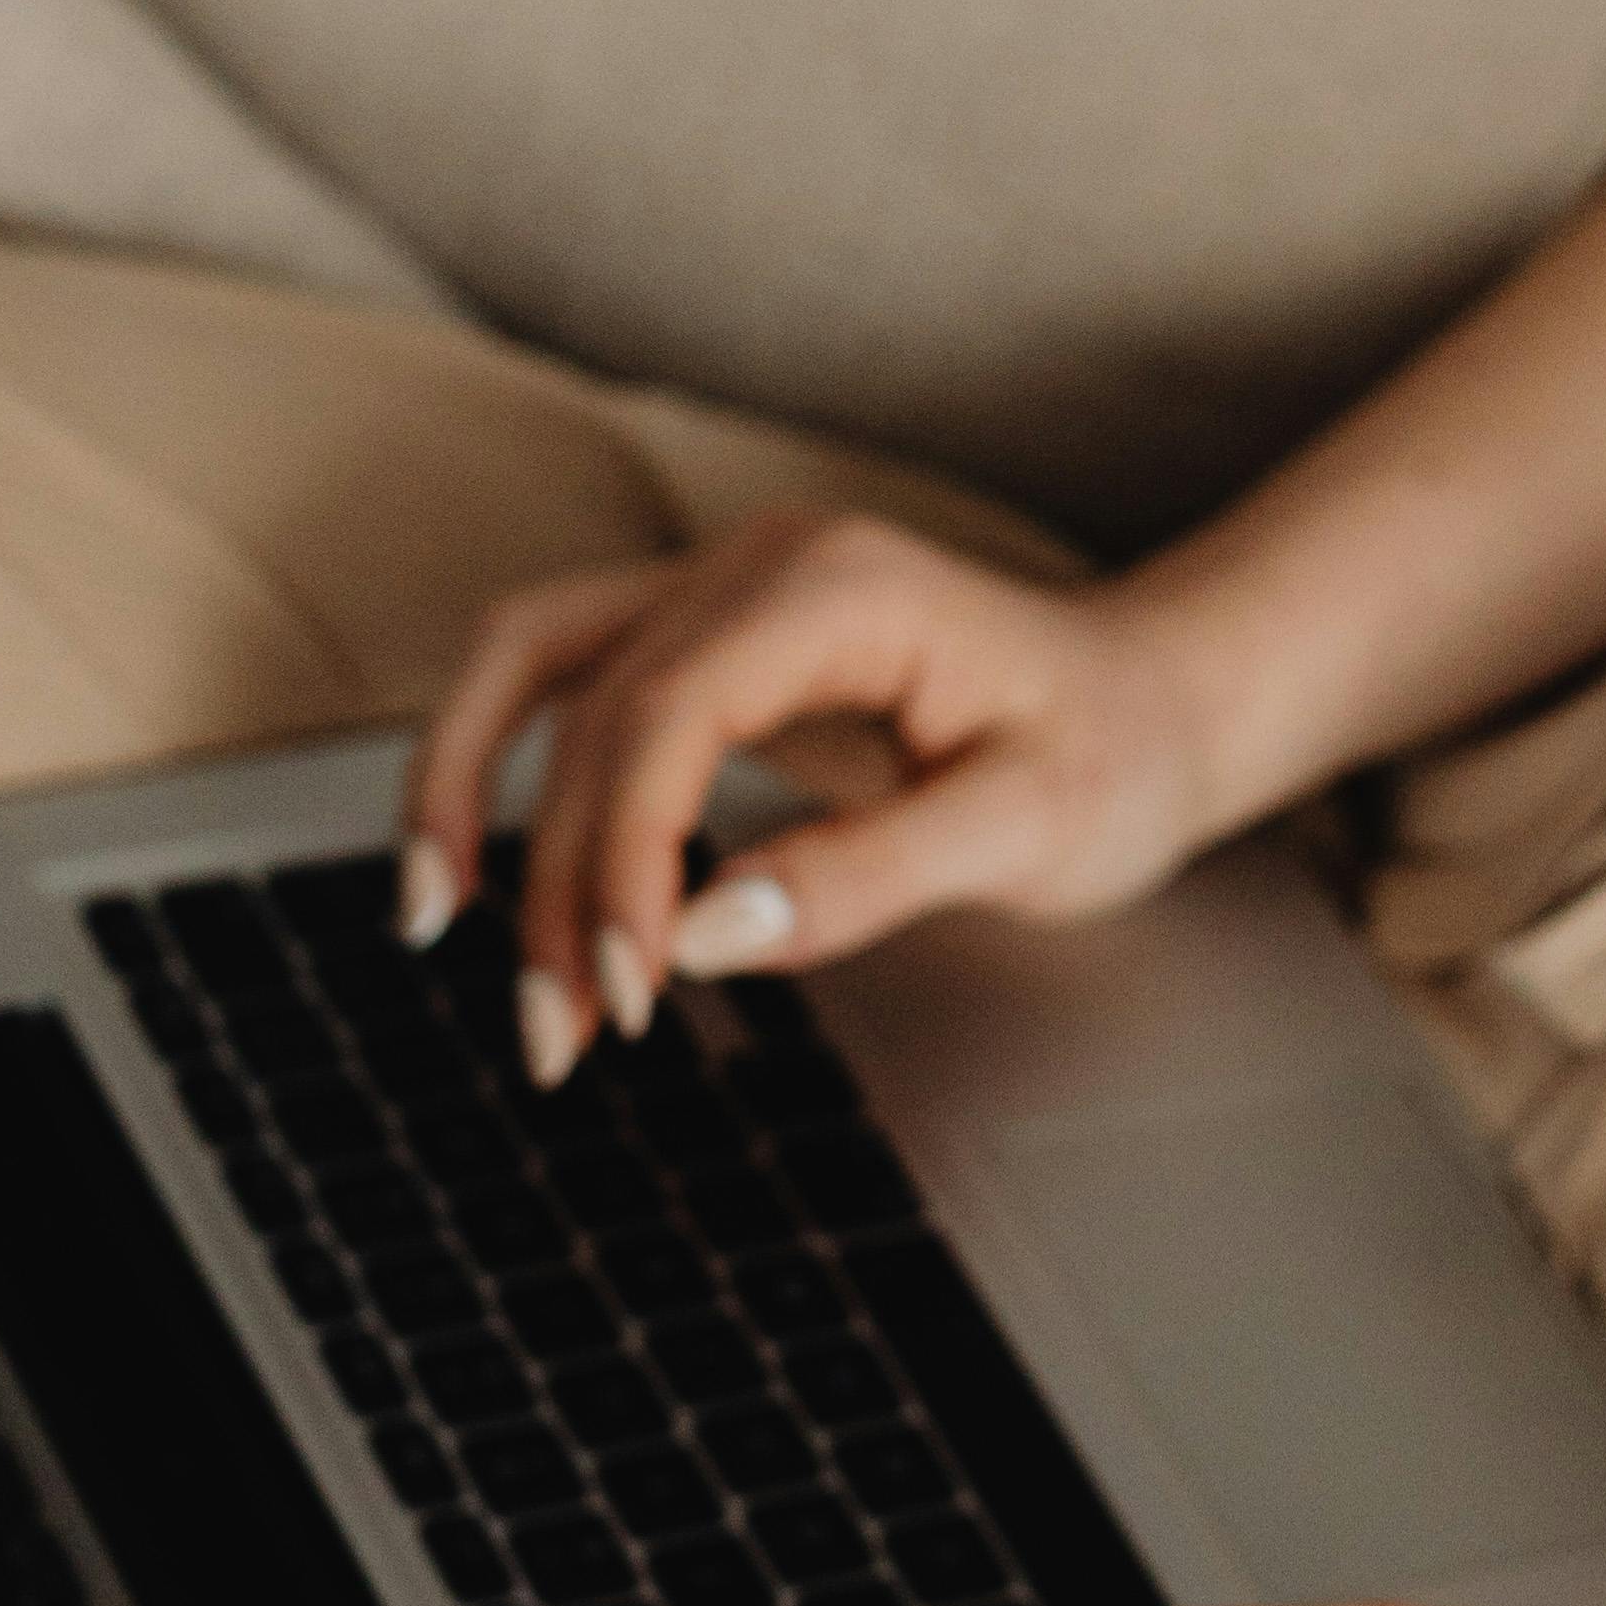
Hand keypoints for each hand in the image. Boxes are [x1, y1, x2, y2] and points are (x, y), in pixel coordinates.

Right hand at [400, 513, 1236, 1073]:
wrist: (1159, 703)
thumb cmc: (1114, 756)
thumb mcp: (1028, 832)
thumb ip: (865, 875)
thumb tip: (699, 934)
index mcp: (837, 587)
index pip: (665, 712)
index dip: (620, 855)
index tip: (627, 992)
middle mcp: (760, 565)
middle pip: (593, 715)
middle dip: (556, 882)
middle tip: (560, 1040)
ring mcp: (721, 588)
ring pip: (540, 676)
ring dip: (476, 807)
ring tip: (447, 946)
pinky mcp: (705, 637)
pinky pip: (559, 680)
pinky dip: (493, 762)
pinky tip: (464, 872)